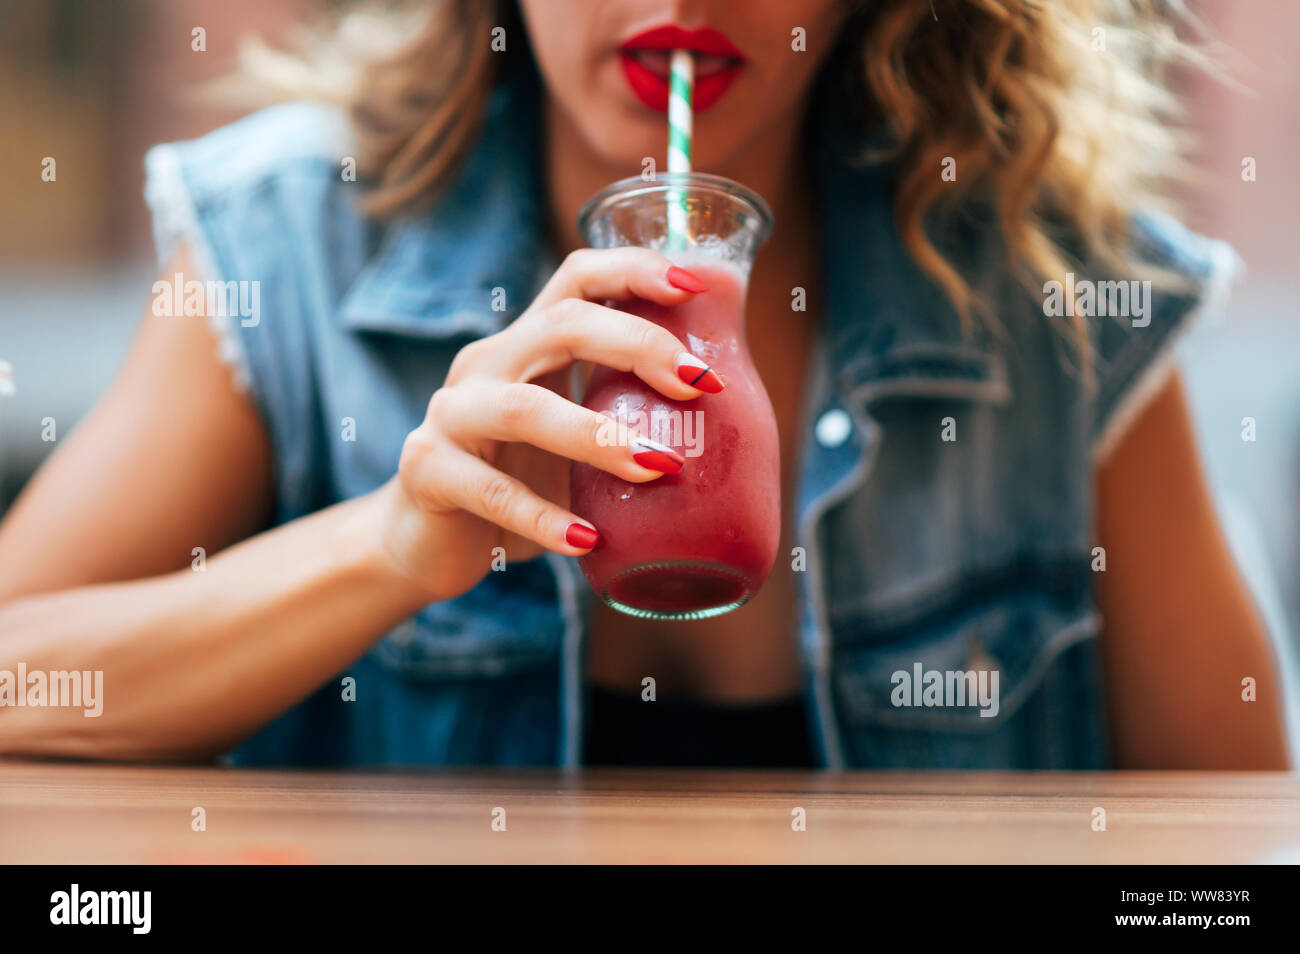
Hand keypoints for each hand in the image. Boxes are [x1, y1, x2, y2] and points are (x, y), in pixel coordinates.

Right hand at [372, 248, 720, 602]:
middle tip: (698, 384)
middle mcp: (487, 366)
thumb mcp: (571, 443)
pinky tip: (588, 541)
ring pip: (524, 407)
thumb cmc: (515, 485)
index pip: (576, 278)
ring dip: (597, 435)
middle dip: (637, 344)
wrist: (424, 542)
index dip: (633, 269)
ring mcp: (452, 415)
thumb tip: (728, 426)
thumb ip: (621, 420)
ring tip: (660, 467)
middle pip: (561, 324)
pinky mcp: (429, 471)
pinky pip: (493, 492)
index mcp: (526, 347)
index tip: (691, 287)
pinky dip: (545, 518)